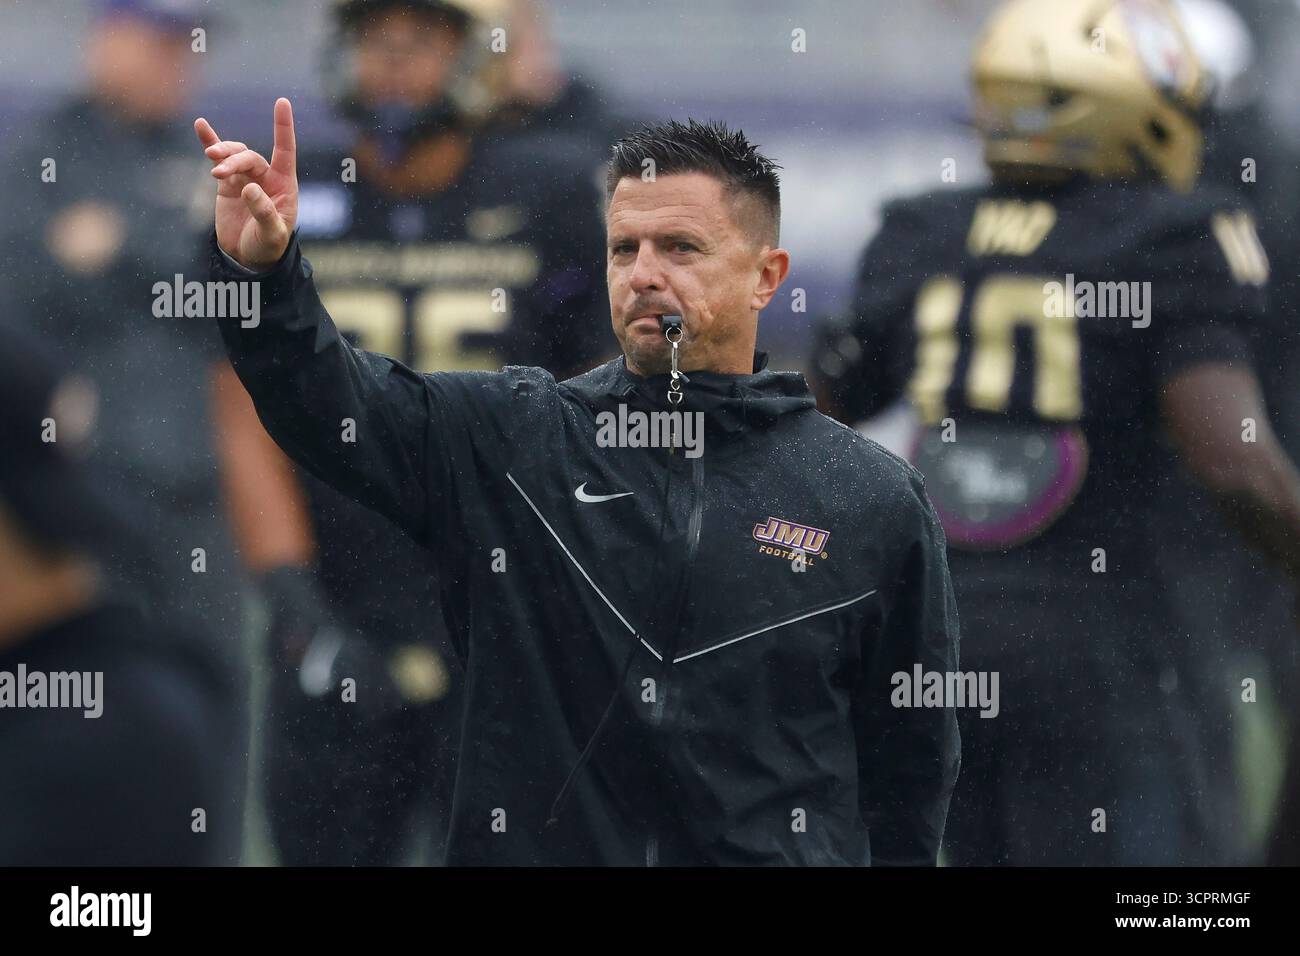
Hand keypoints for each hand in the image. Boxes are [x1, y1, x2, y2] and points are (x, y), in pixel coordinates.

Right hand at [194, 97, 297, 270]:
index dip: (283, 127)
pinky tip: (201, 125)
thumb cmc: (268, 246)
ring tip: (211, 160)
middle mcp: (267, 177)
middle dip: (234, 160)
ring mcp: (246, 178)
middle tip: (218, 171)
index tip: (282, 102)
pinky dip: (211, 142)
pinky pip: (219, 159)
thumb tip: (249, 188)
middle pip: (250, 156)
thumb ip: (263, 212)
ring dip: (222, 154)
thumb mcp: (272, 234)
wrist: (249, 258)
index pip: (285, 150)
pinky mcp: (228, 184)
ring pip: (234, 156)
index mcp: (284, 185)